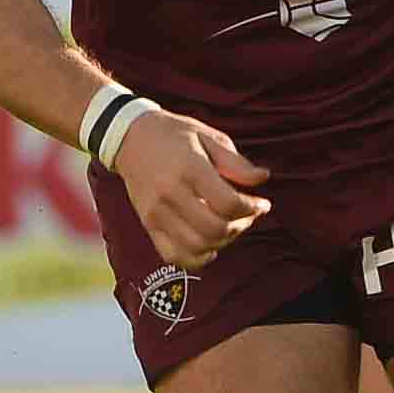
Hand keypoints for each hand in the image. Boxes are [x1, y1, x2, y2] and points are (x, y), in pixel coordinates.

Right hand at [118, 109, 269, 269]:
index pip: (227, 203)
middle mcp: (170, 194)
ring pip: (197, 246)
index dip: (252, 208)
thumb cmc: (175, 135)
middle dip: (241, 226)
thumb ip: (237, 162)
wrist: (130, 138)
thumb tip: (263, 179)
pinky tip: (210, 244)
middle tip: (249, 215)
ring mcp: (156, 213)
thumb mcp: (209, 137)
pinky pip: (173, 255)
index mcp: (189, 168)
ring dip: (222, 242)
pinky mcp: (148, 225)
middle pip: (214, 228)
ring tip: (231, 226)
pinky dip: (197, 257)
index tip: (261, 203)